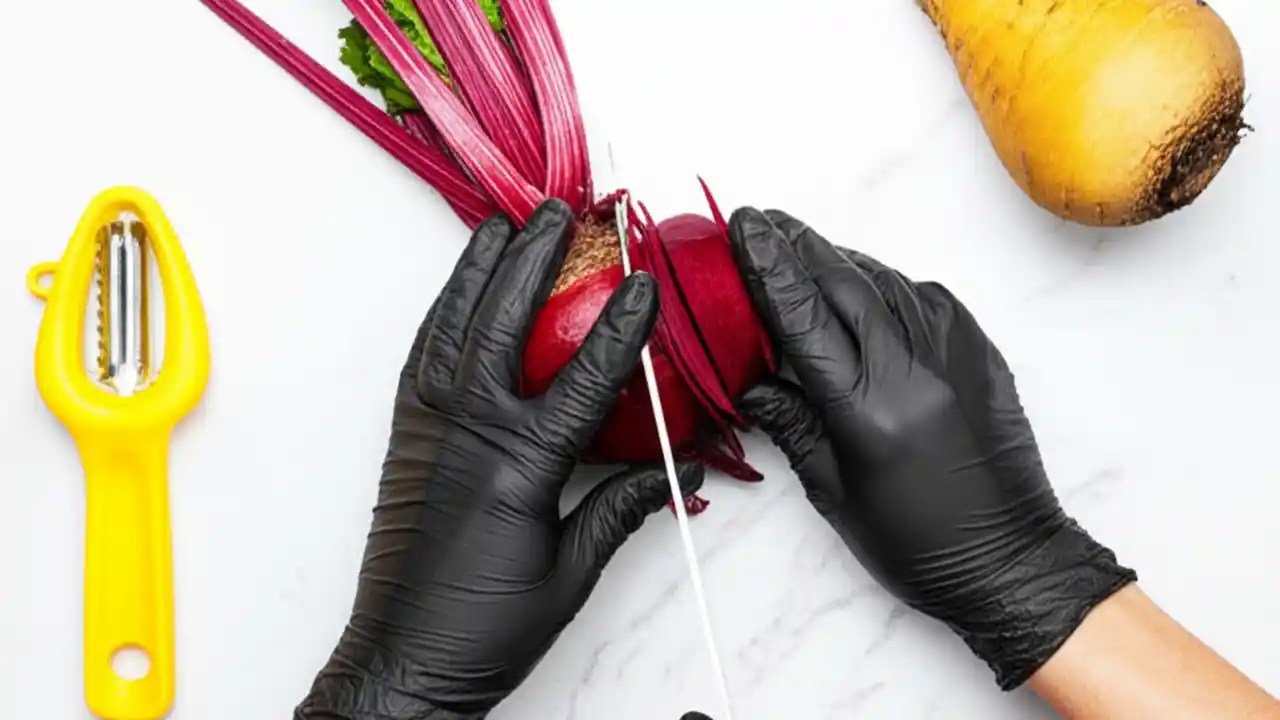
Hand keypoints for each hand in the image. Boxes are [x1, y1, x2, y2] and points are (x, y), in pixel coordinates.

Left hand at [296, 200, 702, 718]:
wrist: (400, 664)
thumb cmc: (486, 630)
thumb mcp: (571, 576)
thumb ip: (621, 510)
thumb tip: (679, 474)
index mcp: (521, 468)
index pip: (584, 381)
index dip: (619, 330)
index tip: (644, 284)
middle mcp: (469, 435)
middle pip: (505, 326)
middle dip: (534, 262)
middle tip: (560, 212)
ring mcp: (429, 431)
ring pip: (453, 330)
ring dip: (479, 271)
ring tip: (502, 224)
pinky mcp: (406, 439)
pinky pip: (422, 359)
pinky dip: (441, 314)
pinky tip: (457, 289)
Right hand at [727, 208, 1135, 688]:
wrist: (1009, 561)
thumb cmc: (915, 542)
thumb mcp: (833, 492)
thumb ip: (790, 424)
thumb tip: (751, 380)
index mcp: (866, 411)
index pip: (804, 317)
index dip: (768, 265)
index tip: (743, 226)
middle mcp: (913, 371)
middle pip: (843, 283)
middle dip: (798, 245)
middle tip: (763, 223)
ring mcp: (955, 355)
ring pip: (885, 281)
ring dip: (839, 259)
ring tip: (802, 247)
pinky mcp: (981, 352)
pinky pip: (925, 297)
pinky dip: (885, 283)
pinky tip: (862, 285)